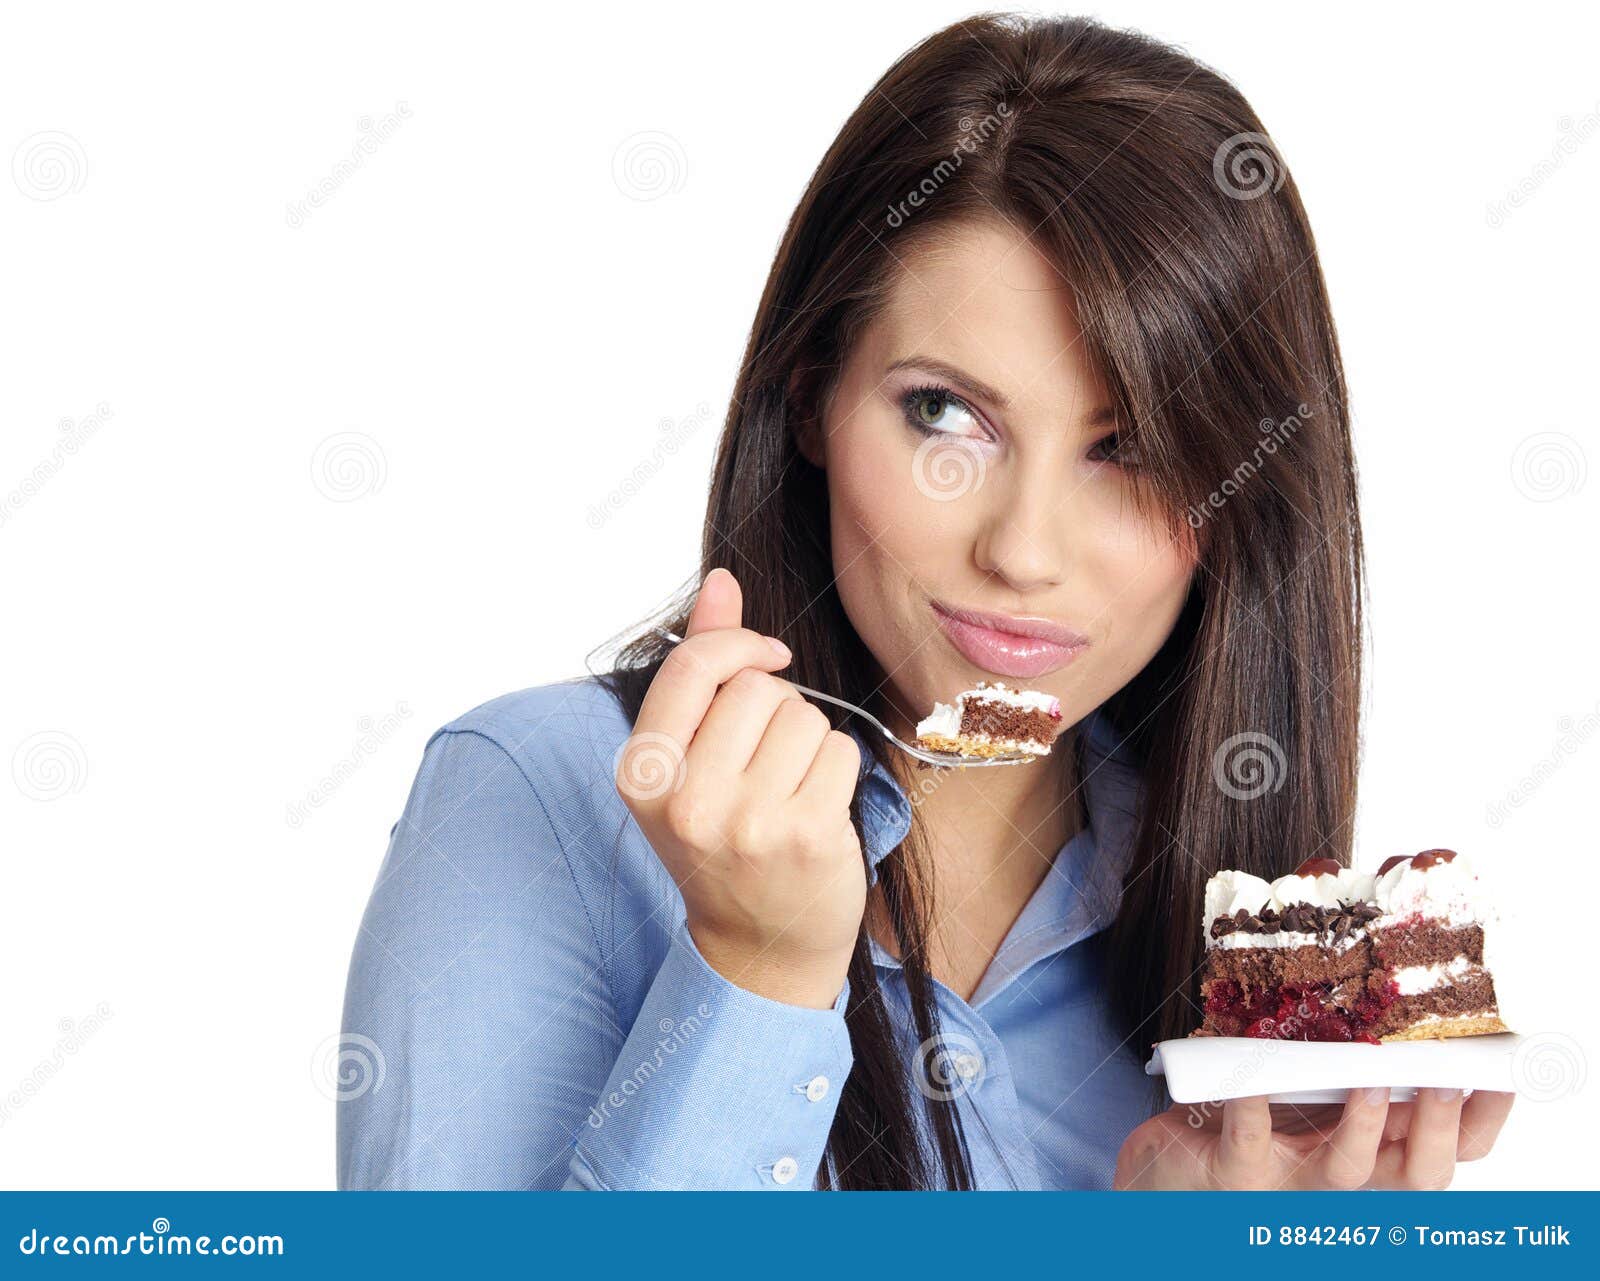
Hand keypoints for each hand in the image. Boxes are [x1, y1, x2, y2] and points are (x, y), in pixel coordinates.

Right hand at [615, 568, 866, 1008]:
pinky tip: (818, 809)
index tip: (770, 657)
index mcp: (643, 775)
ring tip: (789, 790)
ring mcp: (746, 822)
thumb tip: (722, 581)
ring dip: (808, 740)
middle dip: (776, 708)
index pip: (692, 667)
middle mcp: (686, 801)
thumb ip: (703, 667)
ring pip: (803, 715)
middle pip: (756, 687)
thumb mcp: (692, 760)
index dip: (739, 645)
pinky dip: (837, 769)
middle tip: (767, 764)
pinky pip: (838, 750)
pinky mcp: (805, 835)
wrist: (762, 945)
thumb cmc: (726, 839)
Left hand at [1113, 1086, 1514, 1189]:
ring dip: (1365, 1126)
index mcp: (1369, 1149)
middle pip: (1418, 1174)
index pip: (1448, 1152)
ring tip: (1372, 1081)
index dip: (1482, 1122)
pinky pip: (1248, 1143)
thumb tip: (1388, 999)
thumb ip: (1345, 1062)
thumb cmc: (1242, 1124)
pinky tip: (1253, 1077)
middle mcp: (1339, 1173)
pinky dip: (1252, 1108)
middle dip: (1443, 1131)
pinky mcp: (1231, 1173)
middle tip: (1449, 1083)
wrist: (1164, 1172)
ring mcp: (1288, 1179)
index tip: (1502, 1073)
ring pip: (1347, 1171)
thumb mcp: (1304, 1093)